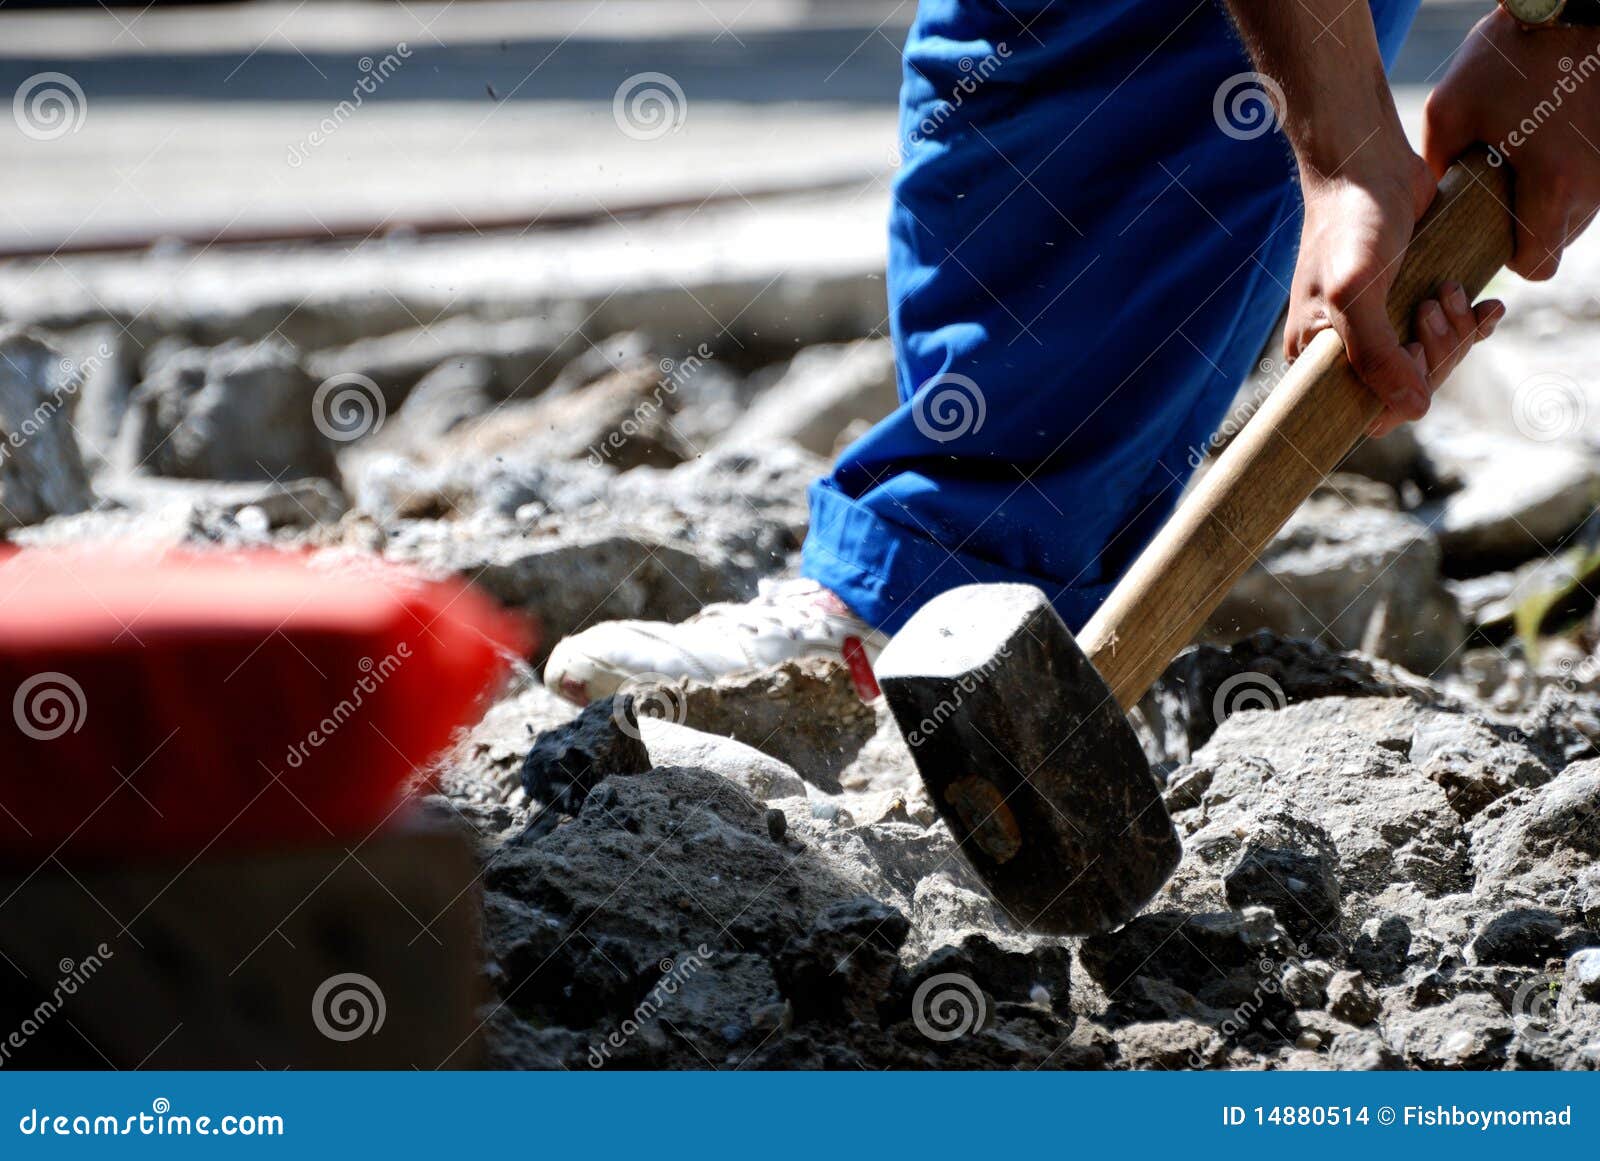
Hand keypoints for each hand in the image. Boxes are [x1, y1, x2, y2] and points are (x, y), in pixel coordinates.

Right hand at [1286, 143, 1504, 436]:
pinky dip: (1473, 323)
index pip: (1367, 410)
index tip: (1412, 347)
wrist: (1367, 165)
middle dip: (1437, 352)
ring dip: (1456, 331)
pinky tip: (1487, 305)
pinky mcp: (1410, 301)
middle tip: (1433, 304)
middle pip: (1409, 388)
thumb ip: (1378, 356)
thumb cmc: (1348, 226)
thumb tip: (1413, 410)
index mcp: (1316, 356)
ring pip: (1434, 362)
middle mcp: (1346, 348)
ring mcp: (1382, 325)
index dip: (1401, 391)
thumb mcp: (1354, 295)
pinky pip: (1450, 334)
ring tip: (1451, 289)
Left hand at [1425, 7, 1599, 281]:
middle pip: (1559, 240)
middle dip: (1528, 227)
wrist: (1572, 8)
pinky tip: (1545, 144)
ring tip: (1522, 162)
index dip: (1513, 258)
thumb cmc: (1508, 56)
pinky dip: (1569, 173)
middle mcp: (1594, 186)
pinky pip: (1592, 180)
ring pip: (1579, 212)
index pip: (1537, 265)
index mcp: (1553, 187)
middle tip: (1499, 196)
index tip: (1491, 234)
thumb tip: (1426, 206)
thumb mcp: (1450, 111)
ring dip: (1550, 199)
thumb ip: (1436, 167)